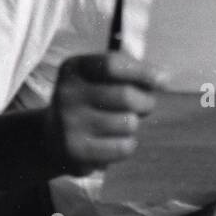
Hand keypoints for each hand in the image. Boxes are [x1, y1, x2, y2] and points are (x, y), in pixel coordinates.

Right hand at [47, 51, 168, 174]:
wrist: (52, 137)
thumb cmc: (90, 100)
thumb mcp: (99, 77)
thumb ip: (129, 72)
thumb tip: (163, 78)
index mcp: (74, 68)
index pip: (113, 64)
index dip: (142, 71)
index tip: (162, 79)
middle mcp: (67, 93)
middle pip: (126, 96)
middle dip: (145, 102)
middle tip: (145, 106)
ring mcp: (69, 123)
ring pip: (128, 123)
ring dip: (134, 124)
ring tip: (122, 124)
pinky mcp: (76, 151)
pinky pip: (123, 147)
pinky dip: (127, 145)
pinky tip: (114, 141)